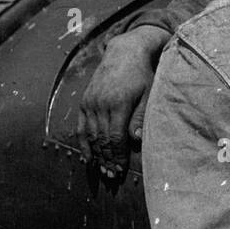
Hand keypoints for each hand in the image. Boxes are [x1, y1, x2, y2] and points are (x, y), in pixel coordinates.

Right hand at [76, 26, 169, 175]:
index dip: (118, 156)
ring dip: (96, 155)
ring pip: (91, 135)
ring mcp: (90, 102)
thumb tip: (136, 140)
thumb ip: (141, 117)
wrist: (125, 52)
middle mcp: (100, 104)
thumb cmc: (142, 75)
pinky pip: (81, 126)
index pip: (116, 137)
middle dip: (107, 160)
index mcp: (118, 103)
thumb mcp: (148, 94)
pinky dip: (83, 143)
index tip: (121, 170)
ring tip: (102, 170)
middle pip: (101, 139)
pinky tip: (87, 156)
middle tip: (112, 176)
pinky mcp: (85, 101)